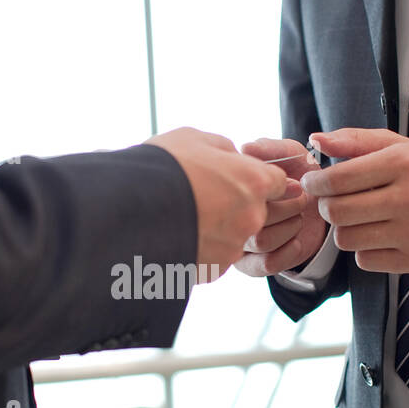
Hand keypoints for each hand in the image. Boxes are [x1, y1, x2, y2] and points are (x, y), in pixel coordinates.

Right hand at [146, 127, 286, 281]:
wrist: (129, 207)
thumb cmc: (164, 166)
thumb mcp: (195, 139)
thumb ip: (223, 148)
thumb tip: (231, 157)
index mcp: (254, 181)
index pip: (279, 182)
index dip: (264, 179)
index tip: (250, 179)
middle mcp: (251, 217)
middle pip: (264, 213)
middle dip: (248, 205)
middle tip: (222, 199)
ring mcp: (233, 246)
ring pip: (238, 236)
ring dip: (223, 227)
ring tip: (193, 216)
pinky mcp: (214, 268)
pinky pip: (216, 256)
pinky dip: (204, 246)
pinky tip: (182, 233)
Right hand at [233, 138, 327, 277]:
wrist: (316, 204)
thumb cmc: (296, 172)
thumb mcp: (288, 153)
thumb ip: (270, 148)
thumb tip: (246, 148)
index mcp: (233, 186)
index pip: (250, 188)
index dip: (276, 186)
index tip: (294, 184)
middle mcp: (230, 216)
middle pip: (256, 217)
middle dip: (288, 207)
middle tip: (302, 200)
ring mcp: (236, 243)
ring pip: (261, 241)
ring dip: (288, 229)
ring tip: (299, 218)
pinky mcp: (249, 265)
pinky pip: (265, 265)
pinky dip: (285, 253)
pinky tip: (296, 241)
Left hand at [301, 128, 408, 273]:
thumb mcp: (396, 145)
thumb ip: (354, 140)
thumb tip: (315, 140)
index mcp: (404, 163)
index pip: (338, 179)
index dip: (316, 183)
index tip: (314, 183)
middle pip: (337, 212)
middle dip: (327, 206)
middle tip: (334, 201)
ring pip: (346, 239)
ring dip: (345, 229)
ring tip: (361, 217)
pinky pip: (364, 261)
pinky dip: (364, 249)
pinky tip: (380, 235)